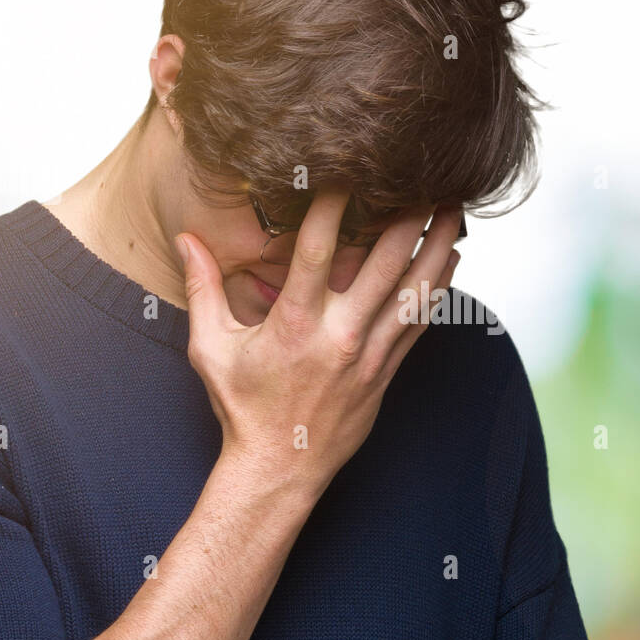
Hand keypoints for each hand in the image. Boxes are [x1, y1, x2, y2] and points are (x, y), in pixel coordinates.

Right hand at [175, 191, 461, 500]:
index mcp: (295, 324)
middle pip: (384, 264)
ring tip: (454, 209)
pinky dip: (439, 289)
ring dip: (438, 247)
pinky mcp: (387, 372)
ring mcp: (370, 355)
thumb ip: (203, 288)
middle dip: (408, 218)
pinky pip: (421, 323)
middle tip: (424, 180)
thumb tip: (186, 239)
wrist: (280, 470)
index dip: (331, 207)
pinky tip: (451, 259)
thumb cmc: (243, 409)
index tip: (345, 170)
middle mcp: (340, 335)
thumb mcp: (211, 349)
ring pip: (415, 292)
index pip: (315, 251)